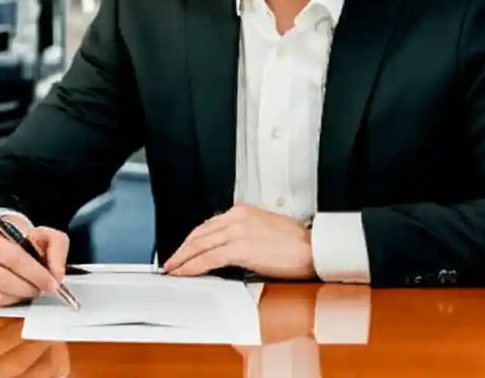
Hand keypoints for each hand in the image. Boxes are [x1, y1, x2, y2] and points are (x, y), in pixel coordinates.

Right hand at [0, 215, 69, 306]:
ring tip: (31, 289)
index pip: (13, 257)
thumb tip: (58, 274)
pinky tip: (16, 293)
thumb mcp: (32, 229)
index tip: (53, 283)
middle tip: (44, 289)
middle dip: (29, 287)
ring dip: (19, 297)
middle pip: (4, 279)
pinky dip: (7, 301)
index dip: (35, 273)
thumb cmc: (7, 233)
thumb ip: (53, 245)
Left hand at [162, 204, 315, 279]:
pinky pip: (209, 258)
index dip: (191, 240)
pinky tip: (184, 272)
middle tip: (170, 262)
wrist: (314, 249)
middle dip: (182, 250)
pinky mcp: (241, 248)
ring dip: (182, 259)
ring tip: (172, 270)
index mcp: (242, 211)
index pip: (208, 226)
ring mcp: (238, 231)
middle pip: (199, 234)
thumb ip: (242, 235)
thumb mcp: (263, 230)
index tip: (182, 250)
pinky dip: (192, 266)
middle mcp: (237, 217)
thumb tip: (224, 251)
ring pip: (200, 245)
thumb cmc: (296, 244)